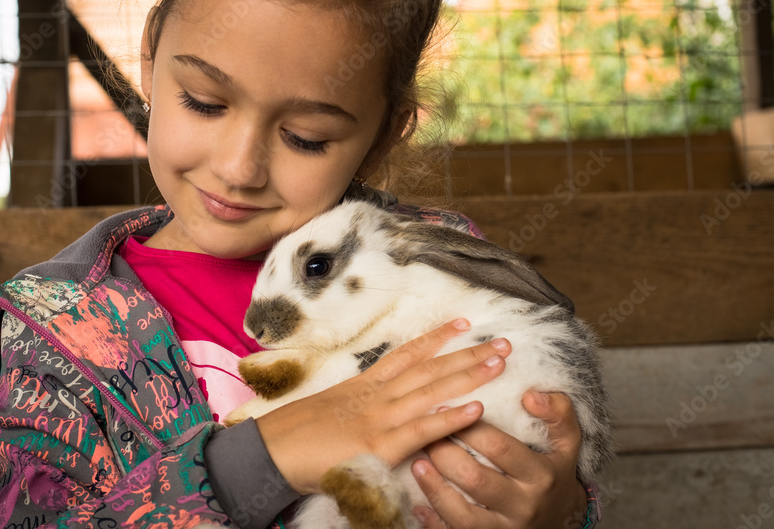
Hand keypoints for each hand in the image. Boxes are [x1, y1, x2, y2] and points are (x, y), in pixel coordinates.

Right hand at [255, 319, 510, 494]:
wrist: (270, 451)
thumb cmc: (295, 436)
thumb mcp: (331, 412)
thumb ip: (358, 407)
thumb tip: (375, 405)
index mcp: (365, 386)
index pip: (407, 355)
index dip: (436, 339)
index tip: (462, 323)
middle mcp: (377, 396)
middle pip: (430, 368)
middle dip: (467, 353)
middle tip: (503, 340)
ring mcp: (381, 418)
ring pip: (433, 390)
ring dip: (469, 374)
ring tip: (499, 361)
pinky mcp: (380, 445)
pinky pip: (422, 429)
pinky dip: (451, 417)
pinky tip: (478, 409)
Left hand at [412, 391, 587, 528]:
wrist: (562, 516)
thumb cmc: (555, 469)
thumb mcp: (567, 440)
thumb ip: (557, 412)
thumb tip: (530, 395)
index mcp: (540, 475)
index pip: (499, 448)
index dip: (469, 427)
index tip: (445, 408)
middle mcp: (523, 505)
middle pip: (476, 480)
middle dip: (445, 455)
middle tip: (425, 434)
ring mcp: (505, 528)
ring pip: (463, 515)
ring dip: (435, 489)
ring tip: (417, 464)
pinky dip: (434, 522)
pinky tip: (417, 503)